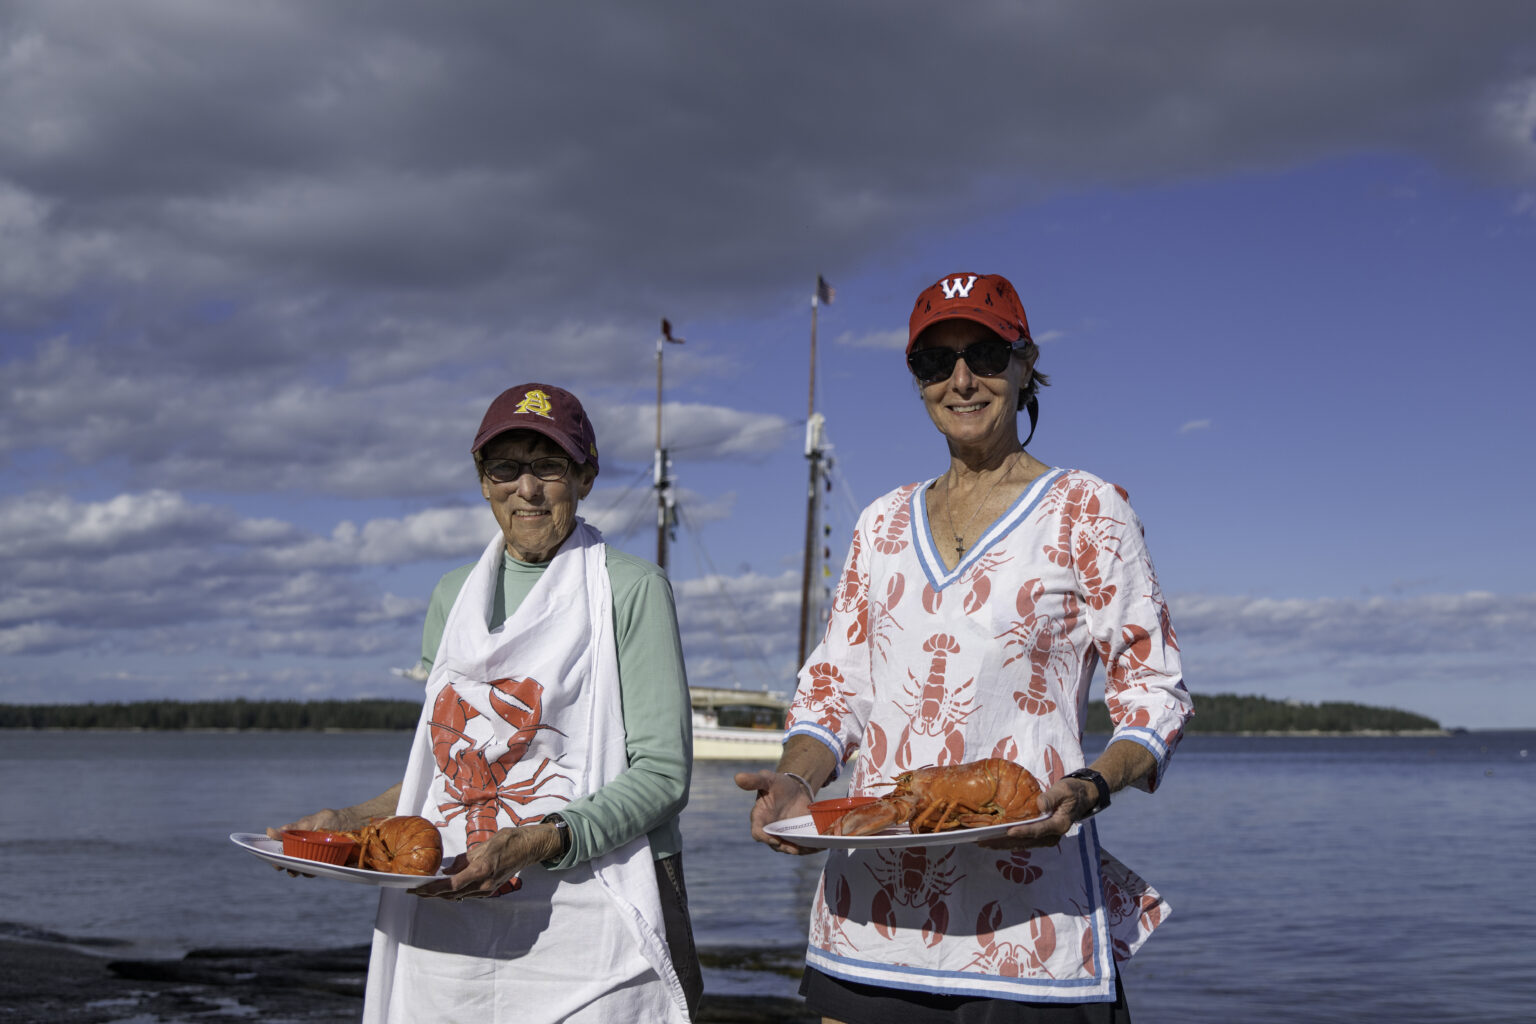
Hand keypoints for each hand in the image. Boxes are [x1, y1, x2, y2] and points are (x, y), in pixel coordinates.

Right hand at [265, 808, 359, 876]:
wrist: (357, 821)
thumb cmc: (331, 819)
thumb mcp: (312, 821)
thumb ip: (293, 828)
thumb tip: (269, 831)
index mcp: (297, 843)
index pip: (282, 855)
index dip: (276, 861)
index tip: (277, 864)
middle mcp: (306, 853)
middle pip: (293, 866)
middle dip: (291, 869)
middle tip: (294, 868)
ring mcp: (319, 861)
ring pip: (307, 872)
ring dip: (305, 872)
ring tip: (308, 868)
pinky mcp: (331, 865)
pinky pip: (323, 873)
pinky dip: (321, 872)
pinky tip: (322, 868)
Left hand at [411, 824, 560, 899]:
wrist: (529, 847)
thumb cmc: (508, 841)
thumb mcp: (482, 846)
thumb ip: (464, 860)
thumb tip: (446, 870)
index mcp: (481, 871)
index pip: (451, 885)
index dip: (432, 889)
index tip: (417, 889)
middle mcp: (484, 885)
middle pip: (452, 894)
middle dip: (432, 894)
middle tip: (414, 892)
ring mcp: (488, 889)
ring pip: (459, 895)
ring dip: (441, 894)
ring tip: (425, 890)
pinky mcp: (490, 889)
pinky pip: (467, 894)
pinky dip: (454, 892)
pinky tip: (445, 888)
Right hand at [734, 769, 817, 855]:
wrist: (793, 789)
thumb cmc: (776, 784)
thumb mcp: (767, 779)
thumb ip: (754, 780)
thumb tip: (737, 778)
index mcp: (760, 818)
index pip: (757, 832)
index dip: (765, 838)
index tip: (775, 839)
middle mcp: (771, 830)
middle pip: (776, 845)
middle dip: (786, 847)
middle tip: (797, 848)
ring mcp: (785, 835)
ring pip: (791, 848)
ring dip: (801, 849)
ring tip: (813, 847)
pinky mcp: (797, 836)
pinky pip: (802, 846)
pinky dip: (811, 847)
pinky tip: (822, 845)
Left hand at [979, 777, 1093, 849]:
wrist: (1081, 797)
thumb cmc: (1072, 792)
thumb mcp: (1063, 790)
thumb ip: (1051, 797)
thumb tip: (1039, 805)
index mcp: (1059, 825)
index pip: (1038, 830)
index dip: (1023, 831)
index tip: (1008, 831)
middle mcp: (1052, 835)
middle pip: (1025, 841)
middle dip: (1004, 842)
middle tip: (984, 841)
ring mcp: (1046, 837)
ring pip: (1022, 844)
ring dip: (1002, 844)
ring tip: (982, 843)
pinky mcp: (1040, 836)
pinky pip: (1022, 841)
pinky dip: (1007, 841)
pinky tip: (993, 840)